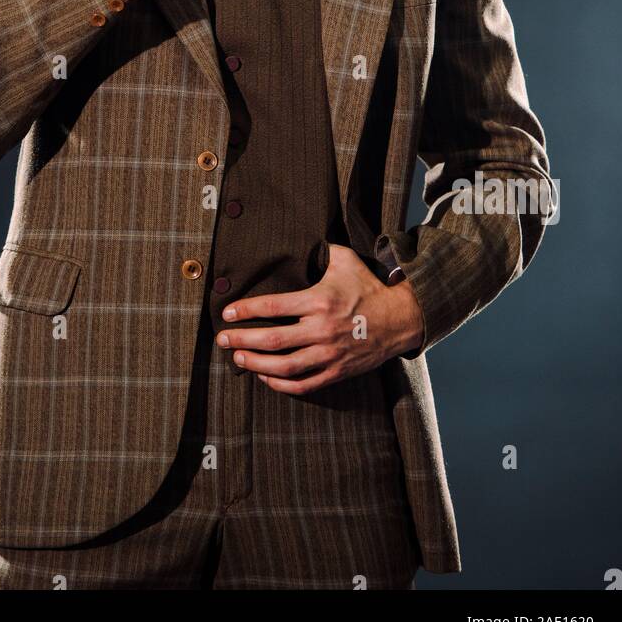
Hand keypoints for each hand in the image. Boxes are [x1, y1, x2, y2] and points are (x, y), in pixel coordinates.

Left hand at [215, 243, 424, 393]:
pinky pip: (304, 384)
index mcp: (319, 300)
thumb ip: (321, 249)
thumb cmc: (367, 286)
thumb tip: (300, 237)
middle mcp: (321, 329)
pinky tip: (266, 377)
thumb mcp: (345, 259)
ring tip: (238, 358)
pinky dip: (281, 384)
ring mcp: (329, 354)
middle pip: (271, 339)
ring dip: (256, 364)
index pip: (272, 306)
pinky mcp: (337, 371)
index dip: (246, 310)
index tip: (227, 312)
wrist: (400, 318)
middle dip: (241, 339)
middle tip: (222, 339)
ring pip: (284, 366)